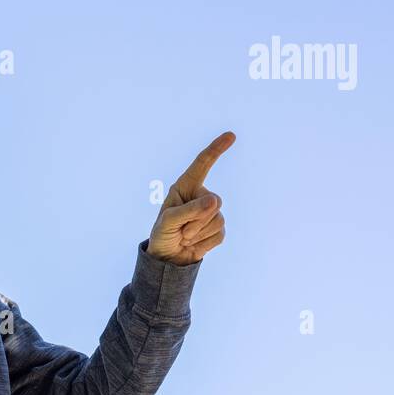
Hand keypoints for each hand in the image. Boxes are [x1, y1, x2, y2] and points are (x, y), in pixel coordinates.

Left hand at [147, 131, 234, 264]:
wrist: (167, 259)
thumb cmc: (163, 235)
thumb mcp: (169, 222)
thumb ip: (189, 210)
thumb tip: (215, 201)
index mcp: (185, 186)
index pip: (202, 164)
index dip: (216, 149)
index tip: (230, 136)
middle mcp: (200, 195)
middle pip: (214, 202)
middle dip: (197, 220)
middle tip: (181, 232)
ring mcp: (210, 211)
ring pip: (218, 219)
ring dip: (199, 234)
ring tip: (185, 238)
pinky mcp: (217, 229)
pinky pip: (220, 234)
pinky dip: (205, 243)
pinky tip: (194, 245)